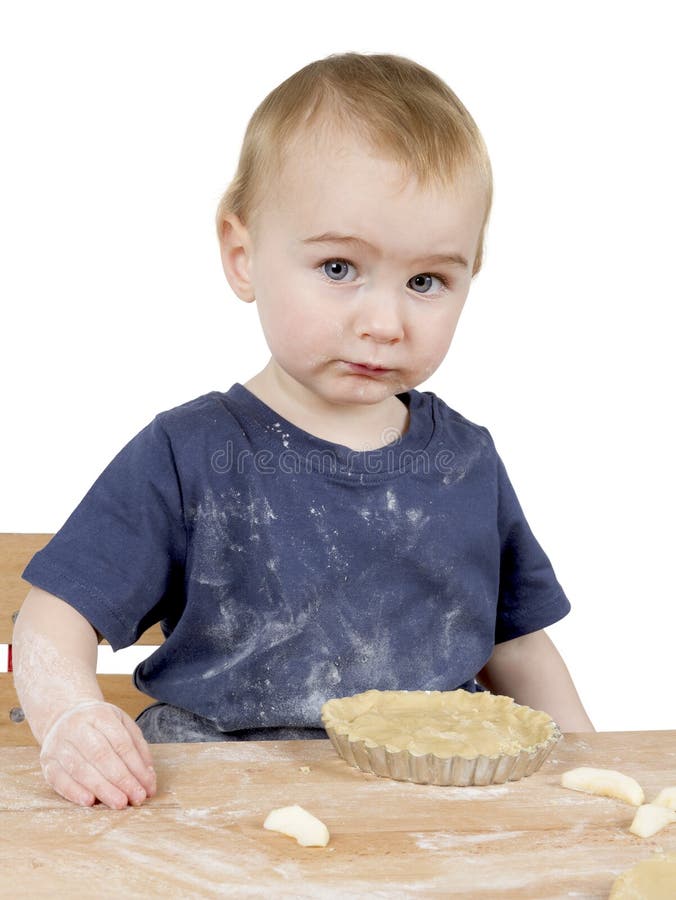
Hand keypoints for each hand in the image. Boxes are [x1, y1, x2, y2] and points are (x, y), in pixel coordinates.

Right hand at [39, 701, 156, 808]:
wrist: (64, 716)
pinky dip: (74, 792)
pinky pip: (59, 779)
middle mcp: (77, 727)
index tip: (148, 787)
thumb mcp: (122, 725)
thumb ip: (138, 749)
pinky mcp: (47, 760)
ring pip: (81, 769)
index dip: (136, 767)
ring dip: (102, 789)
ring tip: (120, 803)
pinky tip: (89, 802)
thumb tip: (148, 779)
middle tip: (136, 798)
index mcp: (100, 715)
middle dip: (121, 780)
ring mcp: (59, 744)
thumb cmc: (100, 725)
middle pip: (101, 756)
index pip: (121, 743)